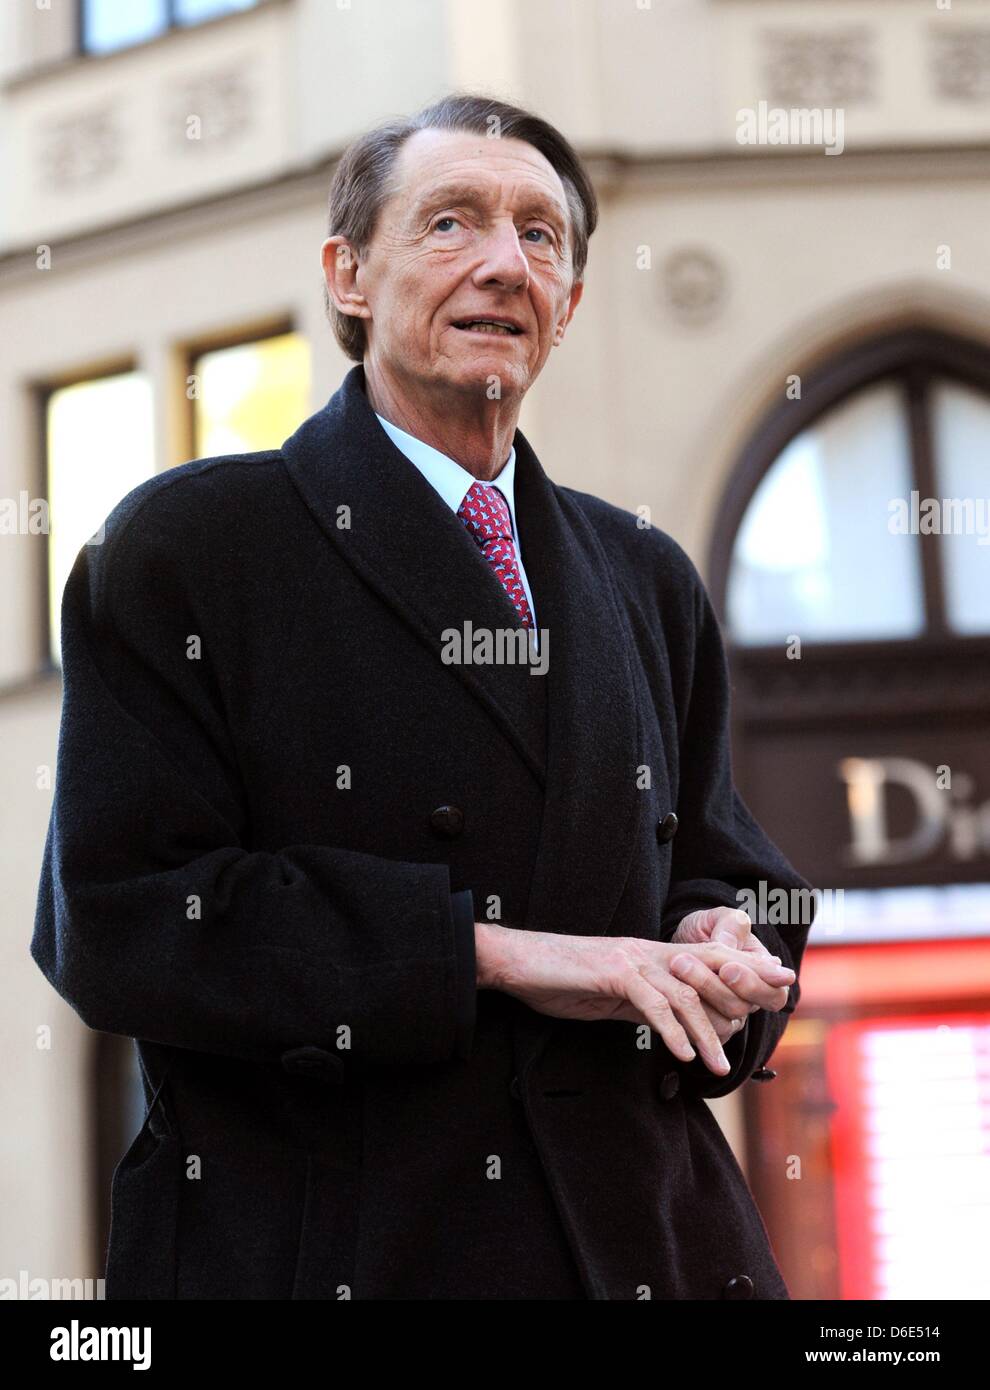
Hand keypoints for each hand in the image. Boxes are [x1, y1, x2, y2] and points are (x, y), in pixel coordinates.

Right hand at [475, 923, 795, 1075]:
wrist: (522, 962)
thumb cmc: (564, 979)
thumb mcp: (614, 993)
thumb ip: (646, 1001)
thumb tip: (675, 1022)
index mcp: (653, 956)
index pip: (711, 960)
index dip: (748, 970)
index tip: (781, 984)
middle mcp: (649, 953)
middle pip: (711, 969)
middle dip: (747, 989)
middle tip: (776, 1009)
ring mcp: (633, 962)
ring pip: (685, 994)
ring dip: (707, 1033)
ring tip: (720, 1067)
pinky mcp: (613, 975)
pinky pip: (651, 1004)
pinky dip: (670, 1030)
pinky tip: (682, 1055)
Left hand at [668, 906, 791, 1021]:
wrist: (675, 946)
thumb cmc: (705, 930)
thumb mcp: (718, 918)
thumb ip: (732, 925)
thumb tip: (731, 946)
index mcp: (762, 976)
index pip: (775, 993)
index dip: (754, 985)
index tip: (727, 967)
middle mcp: (748, 1001)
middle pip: (742, 1007)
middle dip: (713, 986)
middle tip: (686, 963)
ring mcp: (727, 1019)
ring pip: (720, 1021)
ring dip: (695, 993)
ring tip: (676, 965)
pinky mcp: (705, 1031)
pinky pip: (699, 1033)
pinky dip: (683, 1011)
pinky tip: (668, 989)